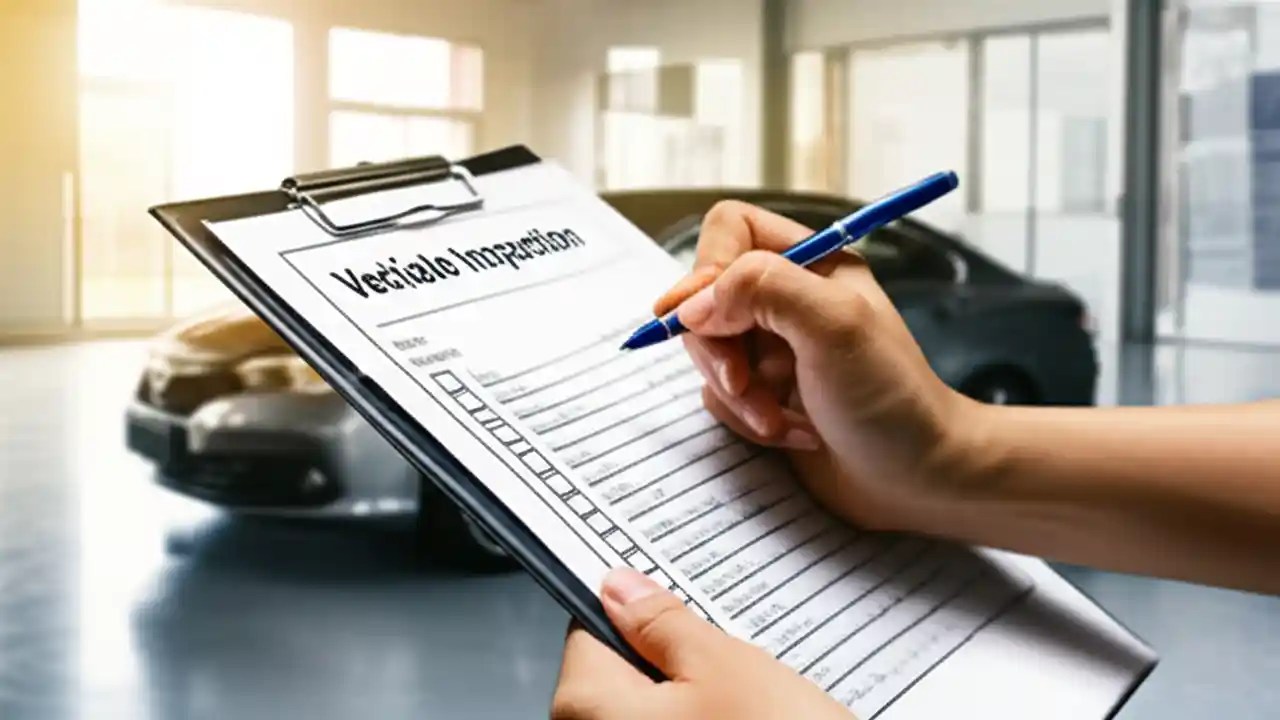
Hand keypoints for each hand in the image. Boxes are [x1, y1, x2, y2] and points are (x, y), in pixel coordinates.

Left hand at [552, 568, 854, 719]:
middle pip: (617, 684)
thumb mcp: (725, 666)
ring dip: (692, 711)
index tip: (677, 616)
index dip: (638, 618)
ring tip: (752, 714)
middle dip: (671, 671)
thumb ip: (662, 623)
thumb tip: (619, 588)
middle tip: (731, 673)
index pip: (589, 632)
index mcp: (586, 708)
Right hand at [653, 201, 981, 532]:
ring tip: (779, 420)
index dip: (706, 271)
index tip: (704, 322)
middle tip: (745, 384)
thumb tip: (692, 304)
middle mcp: (788, 300)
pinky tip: (795, 435)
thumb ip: (762, 288)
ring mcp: (774, 349)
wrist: (919, 479)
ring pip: (709, 353)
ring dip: (738, 395)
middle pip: (706, 298)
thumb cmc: (892, 398)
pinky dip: (747, 420)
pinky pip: (721, 398)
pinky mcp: (765, 396)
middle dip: (718, 350)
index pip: (730, 232)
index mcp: (811, 263)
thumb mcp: (834, 324)